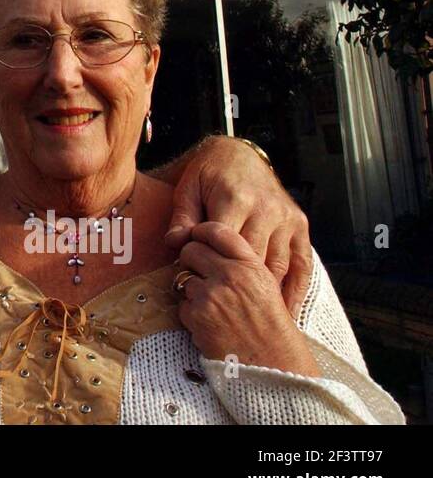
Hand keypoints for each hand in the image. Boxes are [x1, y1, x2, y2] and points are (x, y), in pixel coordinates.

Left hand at [164, 136, 310, 317]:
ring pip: (278, 265)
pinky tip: (288, 311)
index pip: (223, 244)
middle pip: (252, 260)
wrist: (238, 155)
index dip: (210, 266)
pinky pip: (302, 263)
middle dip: (239, 288)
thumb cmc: (208, 174)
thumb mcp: (188, 188)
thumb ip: (182, 217)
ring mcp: (287, 219)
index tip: (201, 286)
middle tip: (226, 313)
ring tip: (256, 322)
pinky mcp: (300, 226)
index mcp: (236, 199)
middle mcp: (266, 210)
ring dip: (268, 296)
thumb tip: (175, 243)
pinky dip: (296, 289)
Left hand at [176, 222, 319, 376]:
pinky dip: (190, 313)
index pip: (218, 231)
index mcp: (251, 265)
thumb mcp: (267, 286)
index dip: (202, 231)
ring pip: (183, 276)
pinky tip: (209, 323)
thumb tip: (211, 246)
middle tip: (197, 271)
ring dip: (190, 288)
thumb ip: (242, 262)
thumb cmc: (272, 327)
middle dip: (190, 259)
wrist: (273, 365)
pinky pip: (181, 303)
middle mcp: (231, 275)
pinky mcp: (197, 314)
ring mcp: (212, 294)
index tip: (197, 236)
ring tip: (211, 305)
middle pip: (192, 249)